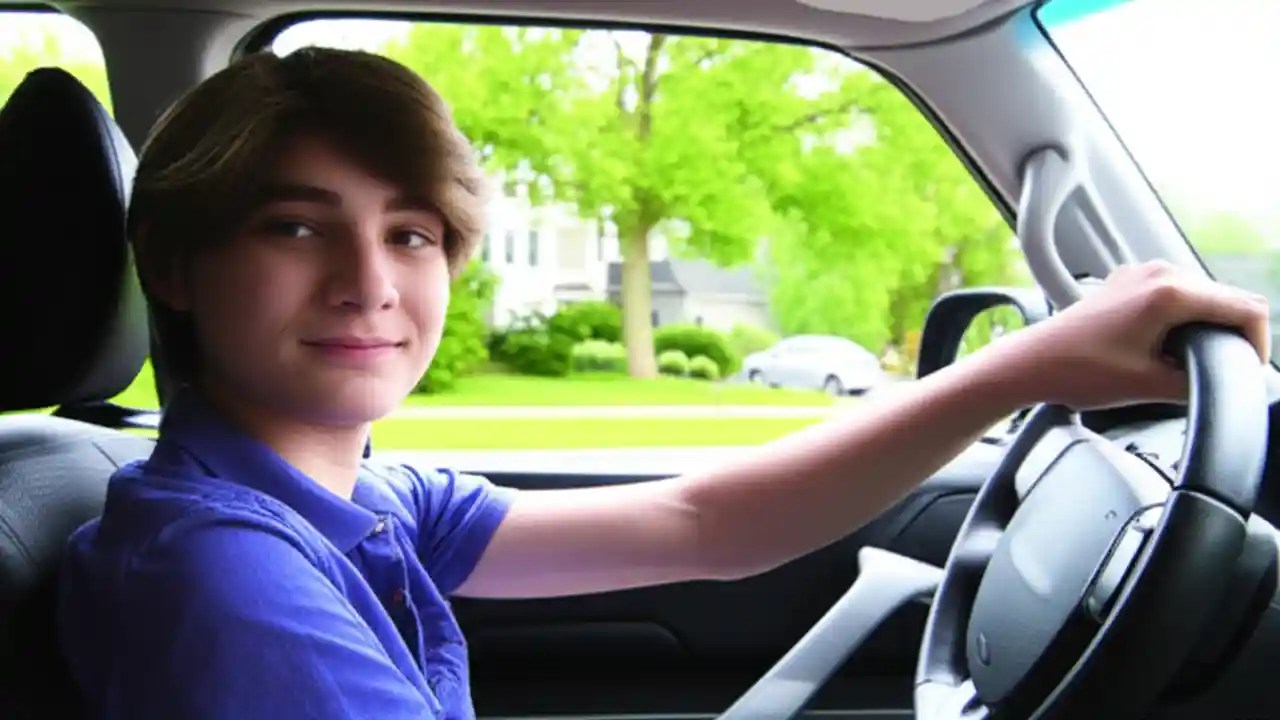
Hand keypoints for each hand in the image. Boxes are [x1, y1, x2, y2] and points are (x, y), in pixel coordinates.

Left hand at [1003, 261, 1269, 408]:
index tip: (1247, 371)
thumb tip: (1228, 383)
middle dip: (1231, 335)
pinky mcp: (1130, 281)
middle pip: (1226, 299)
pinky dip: (1183, 319)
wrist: (1031, 362)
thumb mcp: (1150, 386)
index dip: (1257, 343)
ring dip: (1206, 327)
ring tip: (1190, 362)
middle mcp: (1160, 272)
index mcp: (1170, 292)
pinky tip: (1165, 348)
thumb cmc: (1079, 371)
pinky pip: (1176, 296)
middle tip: (1221, 372)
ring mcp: (1143, 272)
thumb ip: (1199, 382)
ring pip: (1202, 297)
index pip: (1246, 308)